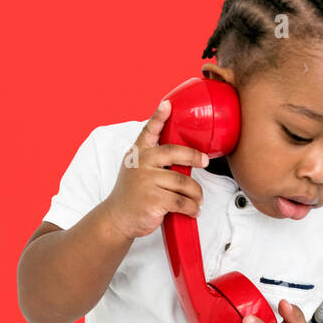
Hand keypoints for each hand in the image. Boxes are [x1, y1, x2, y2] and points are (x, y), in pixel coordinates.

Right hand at [102, 99, 207, 241]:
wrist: (118, 218)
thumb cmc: (133, 194)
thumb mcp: (135, 170)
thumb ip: (152, 160)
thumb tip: (182, 157)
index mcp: (138, 154)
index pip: (149, 131)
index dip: (159, 117)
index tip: (167, 105)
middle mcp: (141, 164)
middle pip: (174, 153)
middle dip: (194, 156)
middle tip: (205, 161)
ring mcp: (147, 181)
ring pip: (183, 182)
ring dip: (195, 192)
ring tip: (198, 198)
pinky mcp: (154, 200)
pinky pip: (181, 201)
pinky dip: (191, 207)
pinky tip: (193, 210)